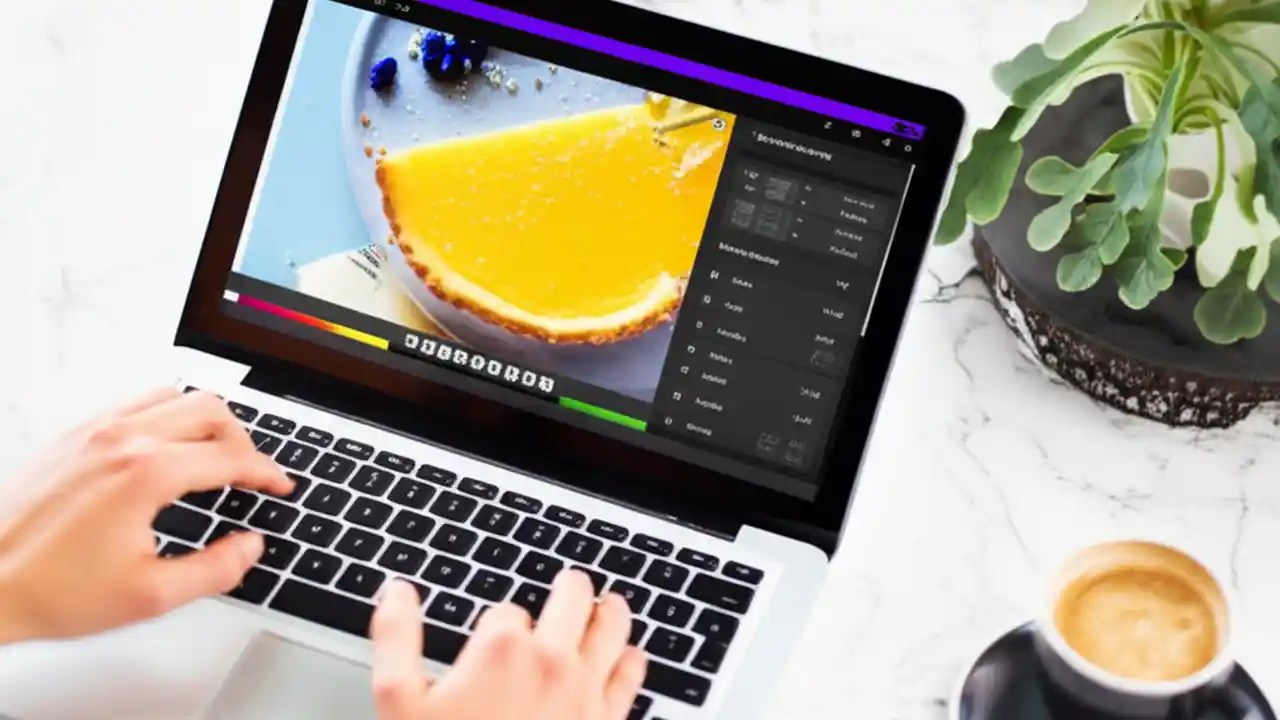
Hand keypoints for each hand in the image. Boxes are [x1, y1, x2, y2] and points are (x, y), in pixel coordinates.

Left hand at [0, 388, 292, 642]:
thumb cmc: (50, 590)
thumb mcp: (150, 595)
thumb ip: (216, 569)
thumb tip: (249, 546)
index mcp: (147, 474)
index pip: (232, 456)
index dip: (266, 473)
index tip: (277, 486)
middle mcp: (122, 440)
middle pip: (211, 410)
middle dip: (243, 439)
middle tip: (250, 472)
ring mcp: (94, 431)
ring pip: (174, 395)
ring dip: (205, 420)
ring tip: (214, 453)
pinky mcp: (73, 435)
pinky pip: (135, 402)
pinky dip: (165, 414)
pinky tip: (166, 445)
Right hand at [370, 570, 646, 719]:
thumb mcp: (399, 703)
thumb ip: (396, 638)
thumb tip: (397, 591)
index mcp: (503, 648)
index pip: (507, 610)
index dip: (496, 624)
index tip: (489, 642)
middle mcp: (553, 660)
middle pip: (573, 597)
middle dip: (569, 590)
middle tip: (570, 585)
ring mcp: (586, 689)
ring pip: (612, 626)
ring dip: (609, 611)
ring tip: (607, 605)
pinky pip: (632, 675)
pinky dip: (631, 660)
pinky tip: (628, 656)